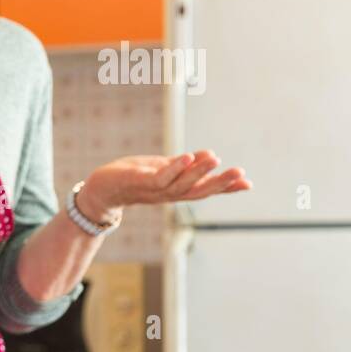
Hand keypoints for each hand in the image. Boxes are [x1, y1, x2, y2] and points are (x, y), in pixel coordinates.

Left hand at [78, 149, 251, 223]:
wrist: (102, 189)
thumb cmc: (135, 178)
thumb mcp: (164, 169)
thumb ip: (186, 166)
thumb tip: (212, 156)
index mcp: (178, 191)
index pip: (205, 190)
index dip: (226, 188)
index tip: (249, 183)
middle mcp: (169, 194)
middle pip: (198, 191)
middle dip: (220, 183)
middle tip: (241, 173)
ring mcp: (154, 190)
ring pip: (181, 185)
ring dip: (199, 172)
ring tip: (216, 158)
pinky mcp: (139, 182)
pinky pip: (159, 178)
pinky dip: (174, 168)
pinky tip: (186, 156)